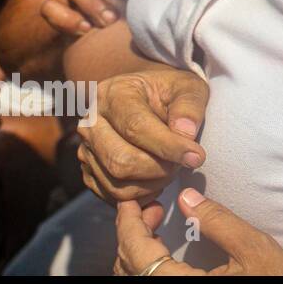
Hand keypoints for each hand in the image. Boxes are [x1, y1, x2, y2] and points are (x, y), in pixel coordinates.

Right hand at [77, 68, 207, 204]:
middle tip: (186, 162)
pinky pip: (113, 196)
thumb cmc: (172, 92)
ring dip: (154, 184)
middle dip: (160, 169)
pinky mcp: (89, 171)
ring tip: (174, 167)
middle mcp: (91, 123)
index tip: (197, 157)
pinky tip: (160, 179)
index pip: (136, 127)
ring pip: (117, 184)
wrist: (150, 98)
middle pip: (121, 161)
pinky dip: (142, 195)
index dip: (168, 147)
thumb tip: (185, 133)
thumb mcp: (188, 87)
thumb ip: (190, 105)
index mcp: (113, 94)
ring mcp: (86, 149)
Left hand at [114, 189, 282, 275]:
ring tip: (155, 227)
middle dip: (132, 233)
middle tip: (152, 208)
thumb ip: (219, 222)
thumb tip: (187, 197)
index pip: (138, 254)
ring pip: (133, 281)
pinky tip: (161, 253)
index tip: (131, 202)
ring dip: (136, 251)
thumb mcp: (255, 250)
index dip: (128, 224)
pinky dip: (144, 267)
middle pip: (128, 268)